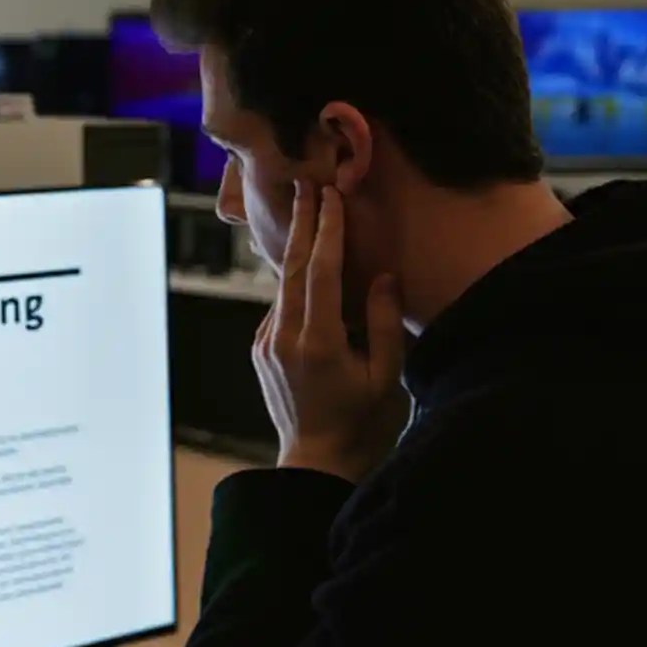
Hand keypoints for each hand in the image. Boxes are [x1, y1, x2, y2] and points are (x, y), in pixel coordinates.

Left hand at [252, 182, 409, 482]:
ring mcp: (267, 343)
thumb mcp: (385, 375)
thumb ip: (384, 323)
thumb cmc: (361, 422)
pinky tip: (305, 263)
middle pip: (292, 267)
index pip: (321, 271)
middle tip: (306, 184)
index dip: (327, 230)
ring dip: (295, 248)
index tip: (330, 196)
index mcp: (318, 341)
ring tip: (305, 212)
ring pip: (282, 285)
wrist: (316, 462)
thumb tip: (383, 275)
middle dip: (302, 223)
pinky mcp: (261, 350)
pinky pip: (280, 306)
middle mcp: (284, 337)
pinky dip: (293, 281)